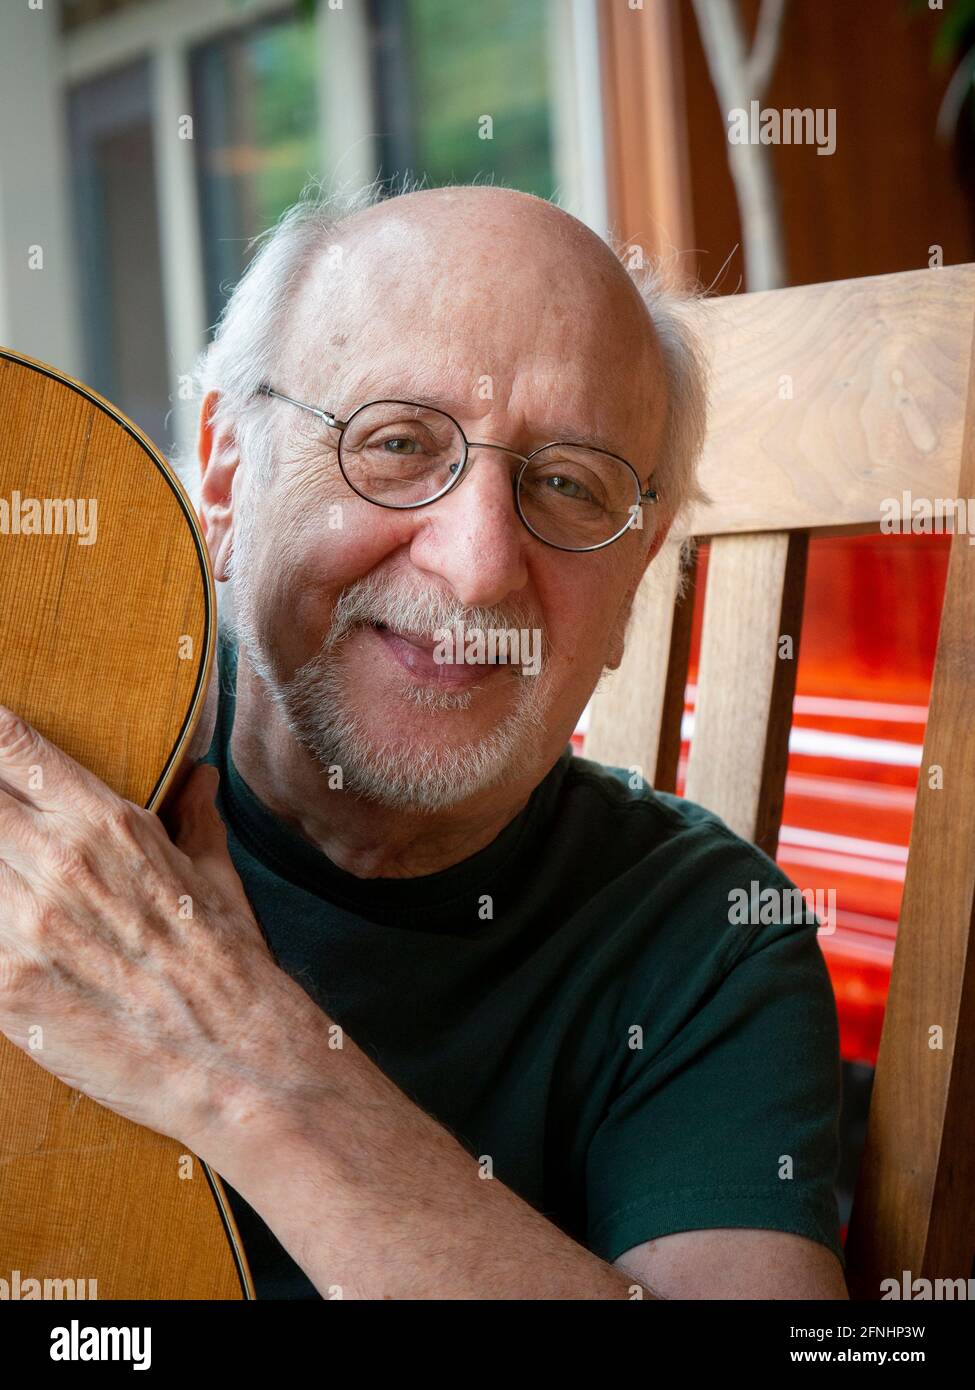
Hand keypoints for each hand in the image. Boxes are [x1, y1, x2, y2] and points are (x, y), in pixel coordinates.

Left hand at [0, 704, 313, 1156]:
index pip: (15, 752)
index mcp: (110, 825)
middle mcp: (60, 862)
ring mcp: (25, 924)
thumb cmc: (229, 965)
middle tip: (2, 831)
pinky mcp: (5, 986)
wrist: (235, 1055)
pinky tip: (2, 934)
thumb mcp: (216, 877)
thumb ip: (195, 818)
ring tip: (9, 883)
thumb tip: (200, 776)